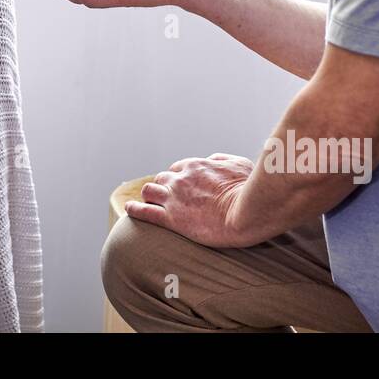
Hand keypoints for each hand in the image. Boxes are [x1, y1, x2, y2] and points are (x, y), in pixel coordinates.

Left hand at [126, 153, 254, 247]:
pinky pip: (145, 212)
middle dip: (163, 186)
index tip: (180, 185)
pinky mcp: (171, 219)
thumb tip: (212, 159)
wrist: (246, 213)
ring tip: (147, 202)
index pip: (178, 168)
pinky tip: (130, 209)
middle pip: (162, 178)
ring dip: (148, 196)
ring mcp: (174, 198)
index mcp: (196, 166)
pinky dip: (135, 209)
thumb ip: (223, 160)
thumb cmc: (248, 190)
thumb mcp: (240, 165)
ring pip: (149, 191)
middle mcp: (181, 179)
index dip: (178, 176)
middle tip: (165, 196)